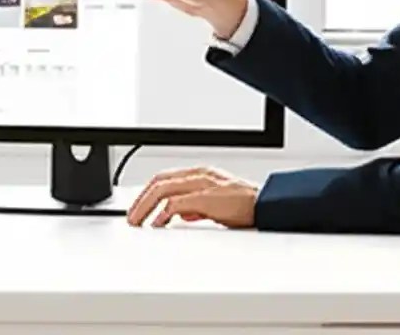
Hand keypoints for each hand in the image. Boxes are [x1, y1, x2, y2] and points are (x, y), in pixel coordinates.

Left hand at [127, 166, 258, 228]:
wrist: (268, 205)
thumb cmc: (246, 206)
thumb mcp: (215, 204)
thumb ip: (196, 206)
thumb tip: (179, 215)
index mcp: (200, 174)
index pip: (164, 179)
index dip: (146, 193)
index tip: (138, 208)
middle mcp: (199, 175)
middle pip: (159, 182)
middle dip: (140, 200)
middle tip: (131, 217)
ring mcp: (202, 184)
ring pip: (163, 190)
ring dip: (145, 206)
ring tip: (137, 221)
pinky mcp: (207, 197)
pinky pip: (176, 204)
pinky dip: (162, 214)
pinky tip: (157, 225)